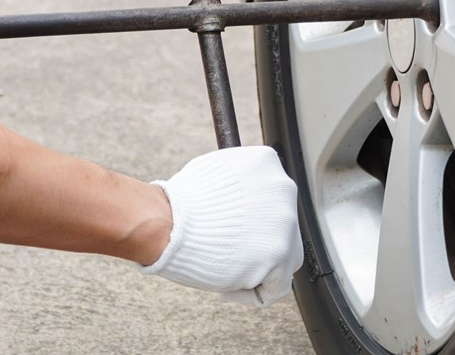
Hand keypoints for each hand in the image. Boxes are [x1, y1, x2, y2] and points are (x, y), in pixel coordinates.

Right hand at [141, 146, 303, 306]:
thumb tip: (242, 190)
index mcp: (267, 163)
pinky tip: (228, 285)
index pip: (274, 197)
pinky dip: (251, 291)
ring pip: (286, 257)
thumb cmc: (181, 202)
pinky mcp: (280, 254)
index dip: (252, 219)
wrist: (168, 222)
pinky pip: (276, 286)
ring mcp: (285, 222)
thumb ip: (240, 180)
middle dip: (258, 242)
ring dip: (259, 267)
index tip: (233, 229)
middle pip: (284, 226)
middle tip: (229, 250)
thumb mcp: (215, 170)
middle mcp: (283, 188)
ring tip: (226, 267)